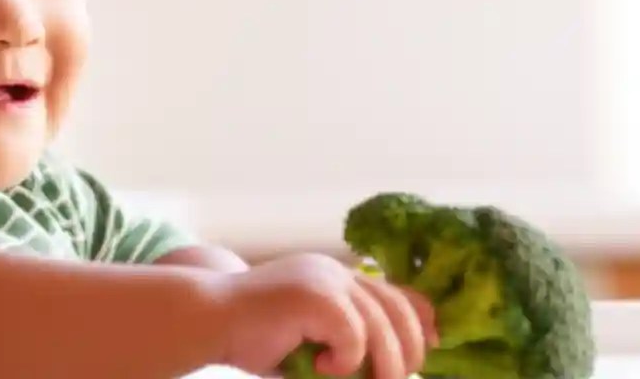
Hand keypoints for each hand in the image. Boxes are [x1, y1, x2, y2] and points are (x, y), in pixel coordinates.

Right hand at [217, 253, 437, 378]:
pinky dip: (346, 361)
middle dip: (407, 351)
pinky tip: (321, 368)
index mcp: (337, 277)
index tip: (431, 348)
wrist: (208, 320)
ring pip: (381, 327)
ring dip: (382, 366)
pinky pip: (353, 336)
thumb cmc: (253, 338)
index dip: (421, 319)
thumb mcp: (311, 342)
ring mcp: (326, 279)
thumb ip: (346, 346)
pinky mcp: (315, 295)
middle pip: (398, 309)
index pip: (397, 293)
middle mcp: (337, 271)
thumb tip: (390, 369)